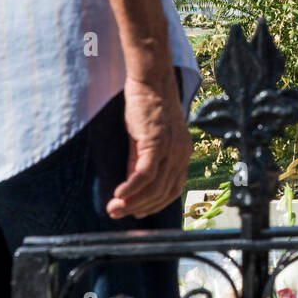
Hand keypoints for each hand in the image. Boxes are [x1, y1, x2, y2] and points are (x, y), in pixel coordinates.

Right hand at [107, 72, 192, 219]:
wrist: (151, 82)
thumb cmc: (148, 108)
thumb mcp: (146, 139)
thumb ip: (141, 161)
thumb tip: (132, 186)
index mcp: (183, 154)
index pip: (172, 189)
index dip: (155, 205)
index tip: (137, 213)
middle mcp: (182, 154)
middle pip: (163, 193)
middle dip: (139, 209)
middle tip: (117, 215)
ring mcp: (171, 149)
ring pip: (154, 187)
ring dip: (132, 202)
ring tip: (113, 209)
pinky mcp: (157, 143)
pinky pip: (145, 174)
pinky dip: (131, 188)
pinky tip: (118, 196)